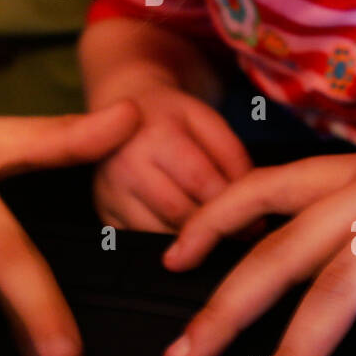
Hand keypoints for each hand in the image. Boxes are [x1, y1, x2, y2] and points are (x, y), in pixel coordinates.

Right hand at [93, 83, 252, 232]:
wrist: (119, 109)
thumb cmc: (171, 117)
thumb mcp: (207, 121)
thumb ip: (234, 160)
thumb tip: (252, 216)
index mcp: (155, 136)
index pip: (199, 181)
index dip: (230, 203)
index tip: (252, 218)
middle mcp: (125, 166)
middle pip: (177, 213)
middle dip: (211, 226)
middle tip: (236, 232)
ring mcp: (108, 193)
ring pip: (157, 234)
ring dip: (189, 240)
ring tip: (210, 233)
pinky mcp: (103, 214)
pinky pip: (139, 241)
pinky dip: (165, 245)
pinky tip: (181, 235)